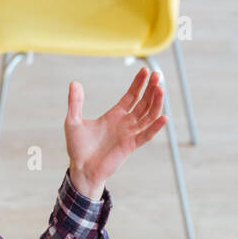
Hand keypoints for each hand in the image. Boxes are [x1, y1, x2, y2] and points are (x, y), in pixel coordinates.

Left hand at [64, 67, 166, 200]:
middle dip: (151, 89)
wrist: (81, 169)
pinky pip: (146, 135)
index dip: (139, 84)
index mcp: (115, 115)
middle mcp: (125, 123)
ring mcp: (129, 134)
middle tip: (157, 75)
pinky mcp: (130, 146)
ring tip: (160, 89)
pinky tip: (164, 117)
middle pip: (143, 103)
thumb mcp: (73, 121)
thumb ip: (75, 103)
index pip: (132, 96)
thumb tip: (74, 83)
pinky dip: (155, 127)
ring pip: (148, 116)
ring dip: (156, 103)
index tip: (145, 70)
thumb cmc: (77, 147)